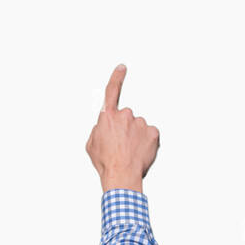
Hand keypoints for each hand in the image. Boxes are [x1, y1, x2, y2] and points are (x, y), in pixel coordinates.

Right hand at [85, 65, 159, 192]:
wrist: (121, 176)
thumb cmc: (106, 163)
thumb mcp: (91, 146)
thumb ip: (97, 130)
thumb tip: (103, 127)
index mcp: (108, 117)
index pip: (112, 91)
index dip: (117, 78)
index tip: (122, 68)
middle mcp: (126, 116)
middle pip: (127, 119)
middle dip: (125, 130)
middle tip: (121, 147)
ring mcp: (141, 123)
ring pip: (139, 128)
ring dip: (136, 138)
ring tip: (129, 153)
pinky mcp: (153, 132)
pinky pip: (150, 135)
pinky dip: (146, 143)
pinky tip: (140, 153)